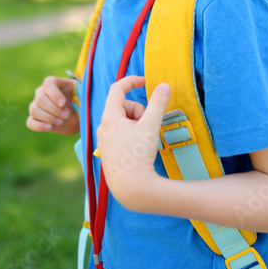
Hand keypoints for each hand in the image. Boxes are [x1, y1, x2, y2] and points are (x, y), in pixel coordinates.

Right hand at [27, 75, 79, 135]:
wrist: (79, 116)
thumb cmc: (81, 102)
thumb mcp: (84, 97)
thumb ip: (81, 95)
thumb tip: (78, 98)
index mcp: (53, 83)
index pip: (48, 84)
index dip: (54, 94)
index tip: (63, 103)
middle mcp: (42, 92)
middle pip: (40, 98)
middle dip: (54, 109)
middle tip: (66, 115)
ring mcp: (36, 105)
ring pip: (34, 110)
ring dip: (48, 117)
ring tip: (61, 121)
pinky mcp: (35, 119)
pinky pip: (30, 122)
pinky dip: (39, 126)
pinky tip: (50, 127)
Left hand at [96, 75, 171, 209]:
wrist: (131, 187)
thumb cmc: (139, 155)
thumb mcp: (151, 126)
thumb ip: (158, 103)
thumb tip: (164, 86)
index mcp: (110, 117)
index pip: (117, 89)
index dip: (132, 81)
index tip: (145, 81)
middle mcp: (103, 127)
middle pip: (123, 106)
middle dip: (139, 111)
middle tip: (148, 125)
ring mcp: (104, 140)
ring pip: (123, 121)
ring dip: (136, 124)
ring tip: (144, 140)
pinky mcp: (108, 151)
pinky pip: (121, 133)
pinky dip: (132, 134)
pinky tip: (138, 149)